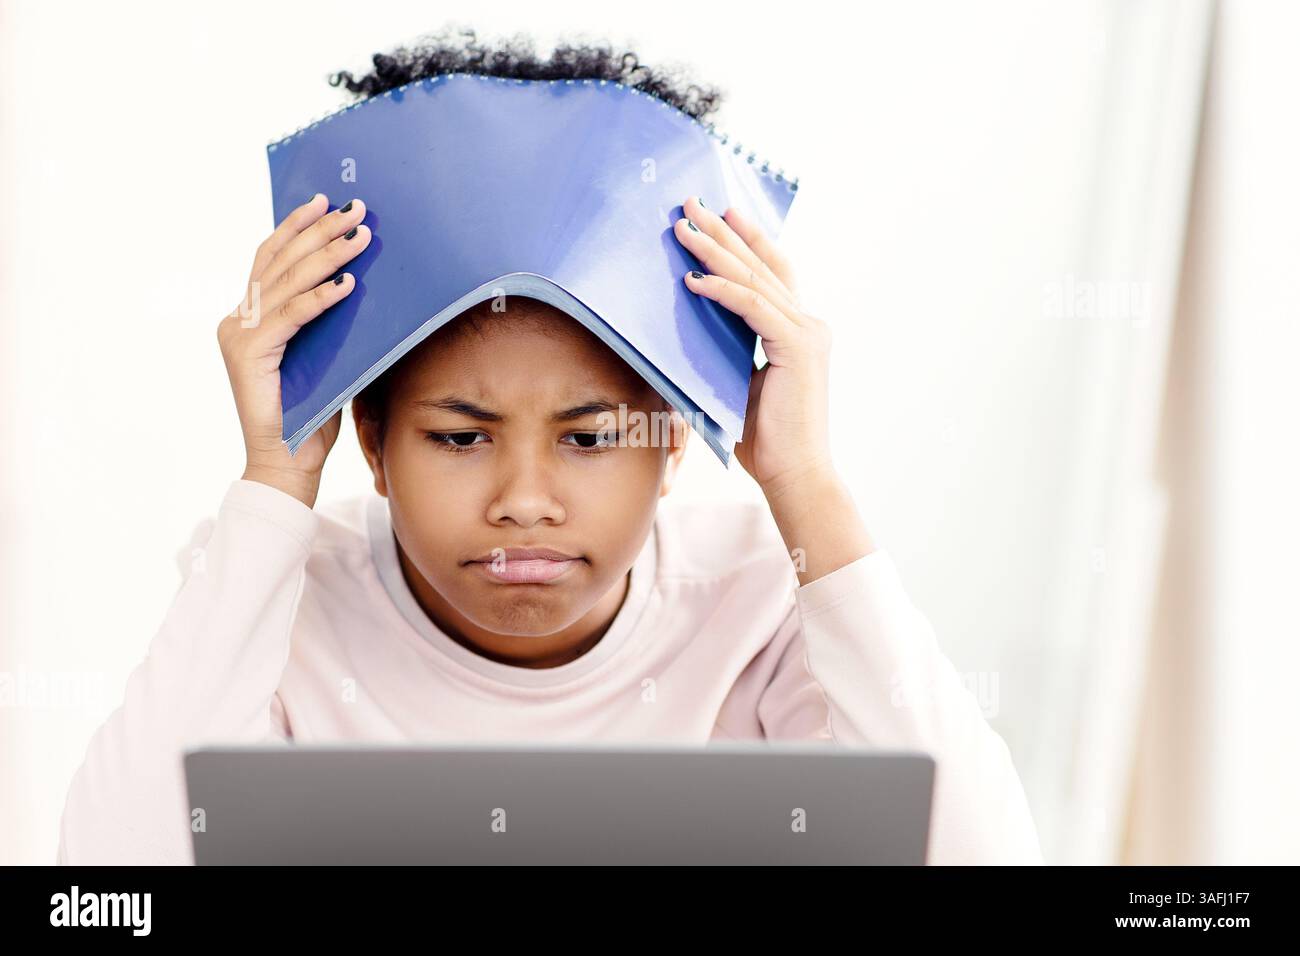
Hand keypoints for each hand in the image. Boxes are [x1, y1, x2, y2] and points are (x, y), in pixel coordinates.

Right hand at [216, 193, 371, 507]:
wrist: (288, 464)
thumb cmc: (311, 415)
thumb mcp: (322, 356)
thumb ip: (323, 322)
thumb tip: (356, 282)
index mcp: (248, 318)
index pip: (271, 258)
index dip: (296, 227)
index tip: (324, 202)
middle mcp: (237, 321)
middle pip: (280, 261)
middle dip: (320, 231)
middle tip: (354, 208)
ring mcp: (239, 336)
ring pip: (288, 283)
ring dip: (328, 256)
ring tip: (360, 236)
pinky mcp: (252, 356)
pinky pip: (292, 317)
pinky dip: (320, 298)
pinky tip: (347, 283)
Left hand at [673, 195, 834, 497]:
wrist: (794, 475)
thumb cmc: (765, 441)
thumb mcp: (740, 384)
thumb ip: (730, 353)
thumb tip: (692, 333)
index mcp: (799, 332)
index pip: (771, 274)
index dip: (745, 241)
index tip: (718, 214)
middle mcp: (809, 326)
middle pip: (761, 266)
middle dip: (723, 232)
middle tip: (690, 204)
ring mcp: (807, 334)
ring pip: (754, 280)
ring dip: (715, 251)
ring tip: (683, 229)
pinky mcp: (798, 348)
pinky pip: (753, 307)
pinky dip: (723, 290)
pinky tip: (694, 279)